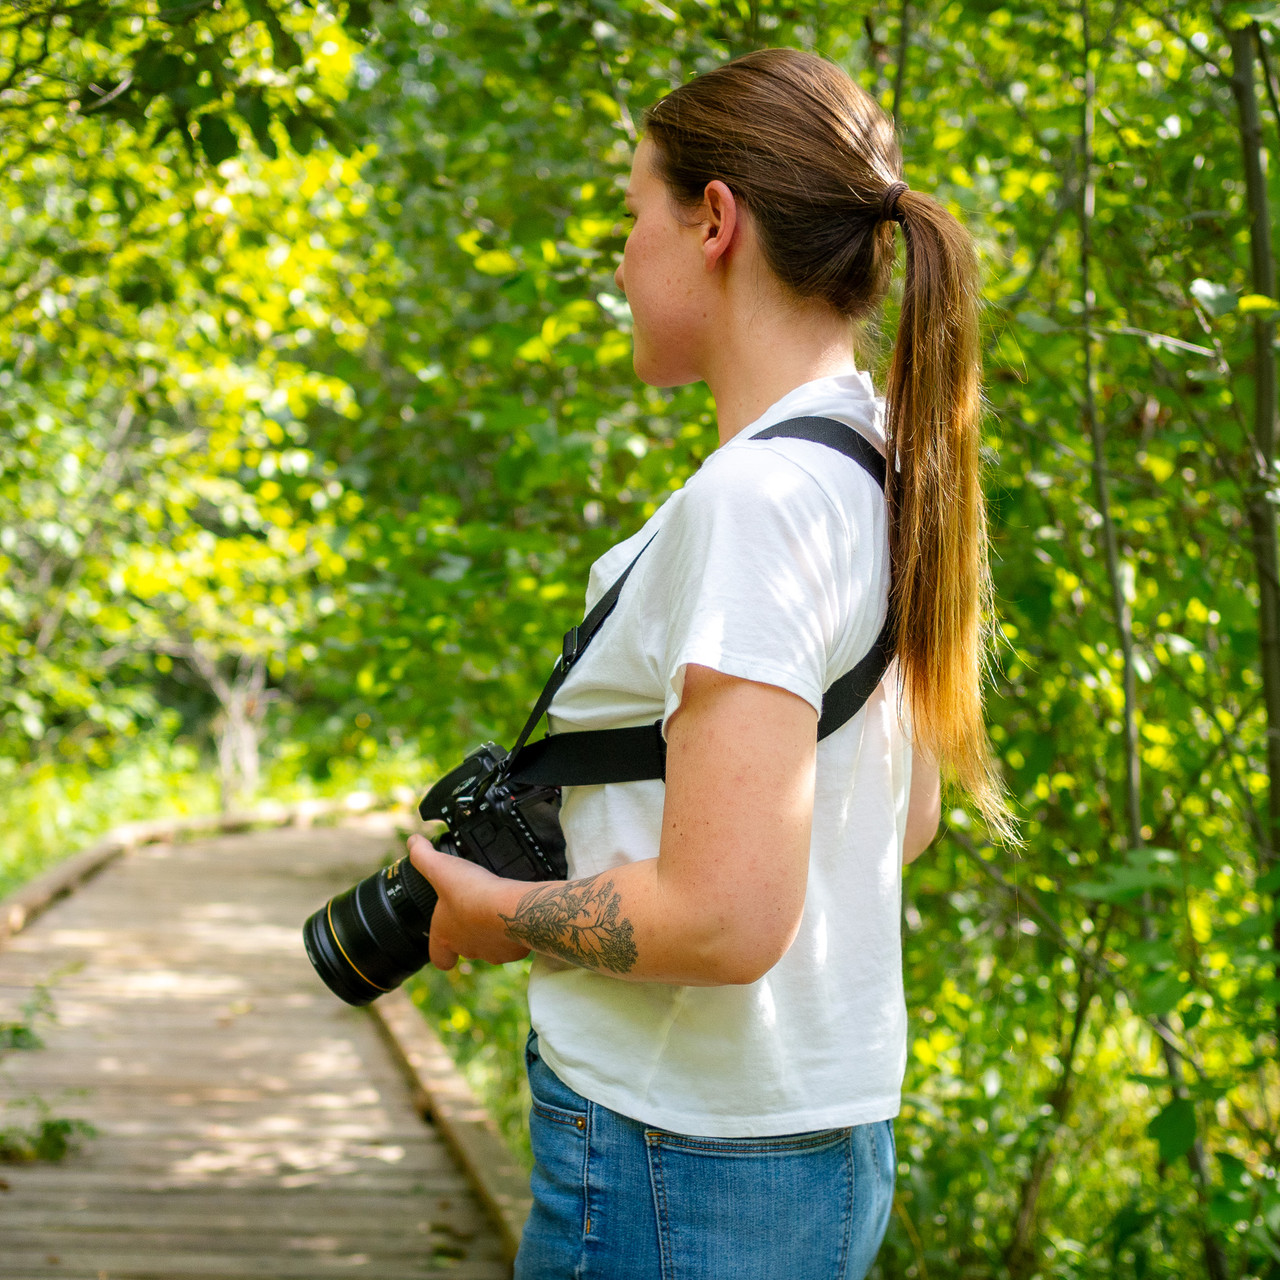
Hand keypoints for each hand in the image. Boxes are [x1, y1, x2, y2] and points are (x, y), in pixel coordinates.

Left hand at [405, 834, 530, 970]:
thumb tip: (412, 841)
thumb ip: (422, 855)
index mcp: (446, 935)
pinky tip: (516, 915)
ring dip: (493, 932)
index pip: (439, 957)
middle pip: (467, 948)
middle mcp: (468, 949)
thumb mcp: (441, 868)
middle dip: (470, 932)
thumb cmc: (473, 893)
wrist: (511, 907)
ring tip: (498, 910)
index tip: (446, 940)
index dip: (441, 950)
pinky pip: (514, 945)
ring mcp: (493, 953)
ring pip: (492, 947)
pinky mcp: (515, 952)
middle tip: (476, 910)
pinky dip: (515, 932)